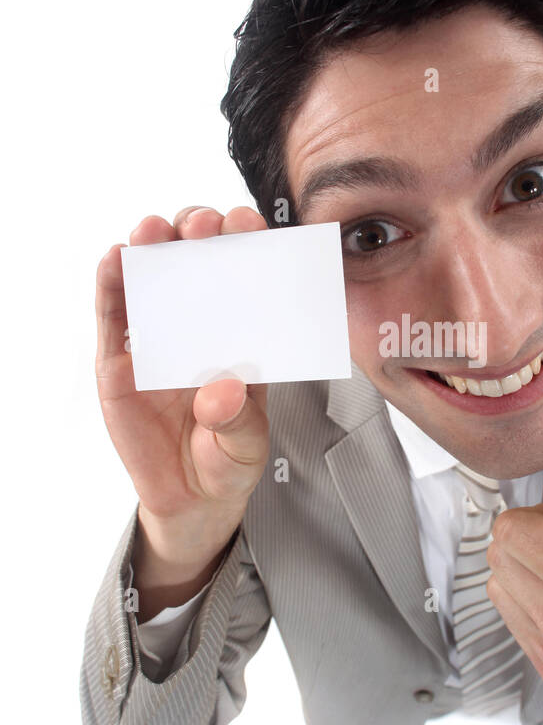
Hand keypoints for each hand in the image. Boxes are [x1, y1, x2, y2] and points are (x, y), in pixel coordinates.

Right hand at [95, 206, 270, 530]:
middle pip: (196, 259)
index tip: (250, 225)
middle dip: (199, 230)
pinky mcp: (118, 360)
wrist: (191, 499)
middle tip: (205, 226)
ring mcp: (156, 337)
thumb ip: (239, 422)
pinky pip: (111, 314)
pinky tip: (114, 260)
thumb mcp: (246, 446)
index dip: (247, 241)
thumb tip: (220, 392)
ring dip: (151, 244)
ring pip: (151, 275)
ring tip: (154, 232)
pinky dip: (110, 282)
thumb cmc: (227, 459)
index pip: (246, 272)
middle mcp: (199, 324)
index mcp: (242, 333)